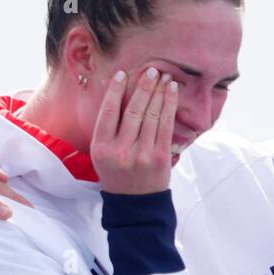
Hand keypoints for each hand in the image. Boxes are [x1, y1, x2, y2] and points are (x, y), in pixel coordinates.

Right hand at [90, 67, 177, 194]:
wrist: (135, 205)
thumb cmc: (118, 174)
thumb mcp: (102, 154)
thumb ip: (108, 128)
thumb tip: (118, 91)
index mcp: (102, 148)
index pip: (109, 112)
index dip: (116, 90)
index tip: (124, 73)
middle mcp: (120, 151)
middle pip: (133, 110)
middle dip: (144, 87)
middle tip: (152, 70)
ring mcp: (141, 154)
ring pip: (151, 115)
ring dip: (159, 92)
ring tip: (164, 76)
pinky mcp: (160, 157)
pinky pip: (166, 125)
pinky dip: (169, 105)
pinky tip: (171, 91)